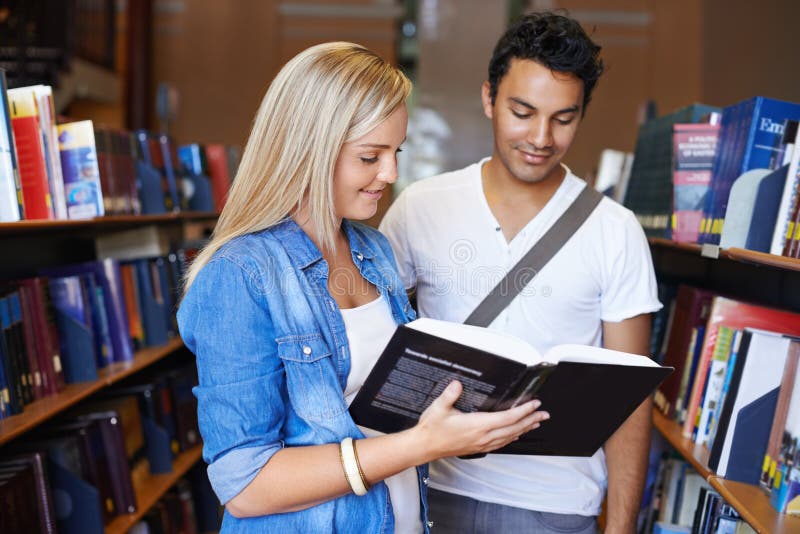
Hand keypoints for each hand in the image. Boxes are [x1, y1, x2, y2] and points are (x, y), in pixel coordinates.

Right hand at [409, 380, 549, 462]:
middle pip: (514, 428)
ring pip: (510, 437)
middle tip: (544, 414)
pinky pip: (501, 443)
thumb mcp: (439, 407)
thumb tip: (458, 384)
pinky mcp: (478, 448)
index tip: (535, 404)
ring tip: (536, 423)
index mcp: (477, 425)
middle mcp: (483, 436)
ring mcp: (482, 444)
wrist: (425, 446)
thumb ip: (449, 394)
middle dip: (531, 420)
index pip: (507, 418)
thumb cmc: (432, 429)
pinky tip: (516, 435)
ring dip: (525, 429)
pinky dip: (512, 437)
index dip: (523, 411)